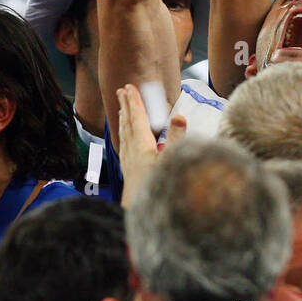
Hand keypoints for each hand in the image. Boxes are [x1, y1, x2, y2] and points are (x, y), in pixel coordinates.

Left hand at [116, 84, 185, 206]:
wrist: (142, 213)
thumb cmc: (159, 188)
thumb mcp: (172, 162)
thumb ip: (177, 139)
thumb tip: (180, 117)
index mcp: (142, 146)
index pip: (138, 118)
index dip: (135, 101)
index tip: (130, 87)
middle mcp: (132, 151)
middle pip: (128, 123)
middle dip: (125, 106)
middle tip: (121, 91)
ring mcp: (128, 162)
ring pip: (124, 135)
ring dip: (123, 119)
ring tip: (121, 109)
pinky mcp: (128, 171)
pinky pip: (124, 146)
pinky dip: (124, 136)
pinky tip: (125, 139)